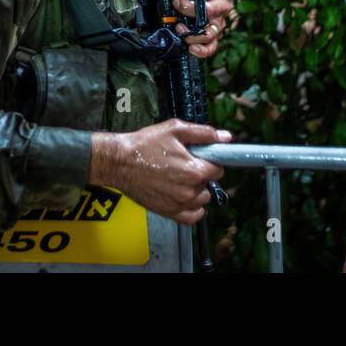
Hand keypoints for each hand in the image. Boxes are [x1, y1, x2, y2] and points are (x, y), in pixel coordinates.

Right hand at [89, 119, 229, 224]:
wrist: (119, 161)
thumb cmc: (145, 144)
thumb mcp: (175, 129)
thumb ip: (204, 134)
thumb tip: (226, 137)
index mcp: (194, 170)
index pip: (218, 169)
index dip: (210, 160)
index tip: (200, 156)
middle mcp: (189, 191)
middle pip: (209, 184)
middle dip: (201, 174)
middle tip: (184, 164)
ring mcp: (178, 204)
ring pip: (201, 199)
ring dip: (196, 190)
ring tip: (179, 178)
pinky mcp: (168, 212)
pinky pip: (192, 216)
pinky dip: (193, 208)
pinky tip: (184, 196)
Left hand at [168, 0, 232, 58]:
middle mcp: (222, 5)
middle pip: (210, 9)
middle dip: (191, 8)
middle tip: (176, 3)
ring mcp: (219, 22)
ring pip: (211, 30)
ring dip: (194, 32)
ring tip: (180, 28)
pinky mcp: (214, 36)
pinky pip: (212, 46)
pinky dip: (203, 50)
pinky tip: (190, 48)